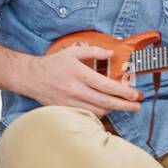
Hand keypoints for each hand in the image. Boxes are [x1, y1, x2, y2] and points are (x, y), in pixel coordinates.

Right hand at [22, 44, 142, 117]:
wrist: (31, 78)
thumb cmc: (53, 64)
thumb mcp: (72, 52)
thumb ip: (93, 51)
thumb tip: (110, 54)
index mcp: (79, 73)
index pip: (106, 86)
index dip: (123, 92)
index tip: (135, 94)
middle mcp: (75, 90)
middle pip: (106, 102)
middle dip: (124, 105)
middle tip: (136, 106)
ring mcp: (70, 102)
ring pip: (98, 111)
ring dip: (112, 110)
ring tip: (121, 106)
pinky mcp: (65, 110)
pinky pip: (87, 115)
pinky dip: (98, 114)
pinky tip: (105, 110)